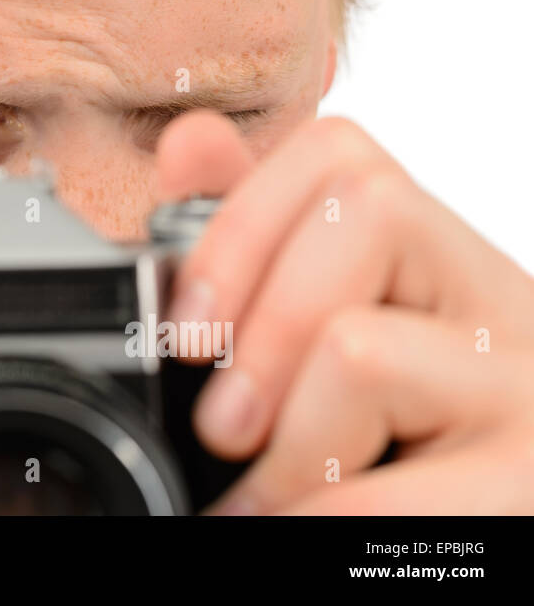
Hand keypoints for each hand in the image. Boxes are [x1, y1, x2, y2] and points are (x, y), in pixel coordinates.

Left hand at [157, 111, 533, 513]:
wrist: (484, 545)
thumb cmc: (392, 452)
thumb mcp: (318, 333)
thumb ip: (258, 242)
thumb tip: (188, 141)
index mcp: (437, 263)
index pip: (340, 154)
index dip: (236, 227)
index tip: (185, 328)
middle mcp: (500, 304)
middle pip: (362, 214)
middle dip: (259, 324)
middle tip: (223, 427)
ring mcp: (527, 388)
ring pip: (356, 346)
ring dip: (285, 440)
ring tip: (270, 499)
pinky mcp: (528, 481)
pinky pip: (374, 489)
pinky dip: (303, 513)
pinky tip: (289, 524)